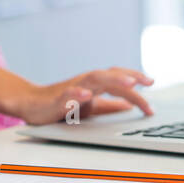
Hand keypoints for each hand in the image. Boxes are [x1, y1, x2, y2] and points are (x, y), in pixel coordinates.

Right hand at [15, 67, 154, 123]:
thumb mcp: (91, 107)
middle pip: (110, 75)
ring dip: (113, 80)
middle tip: (148, 82)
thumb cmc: (61, 104)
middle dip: (129, 77)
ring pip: (94, 79)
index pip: (118, 80)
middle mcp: (86, 82)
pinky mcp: (57, 98)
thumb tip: (130, 106)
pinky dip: (78, 93)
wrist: (31, 105)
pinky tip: (87, 95)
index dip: (136, 82)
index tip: (152, 85)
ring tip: (129, 84)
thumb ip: (110, 106)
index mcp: (95, 85)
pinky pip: (68, 94)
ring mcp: (72, 88)